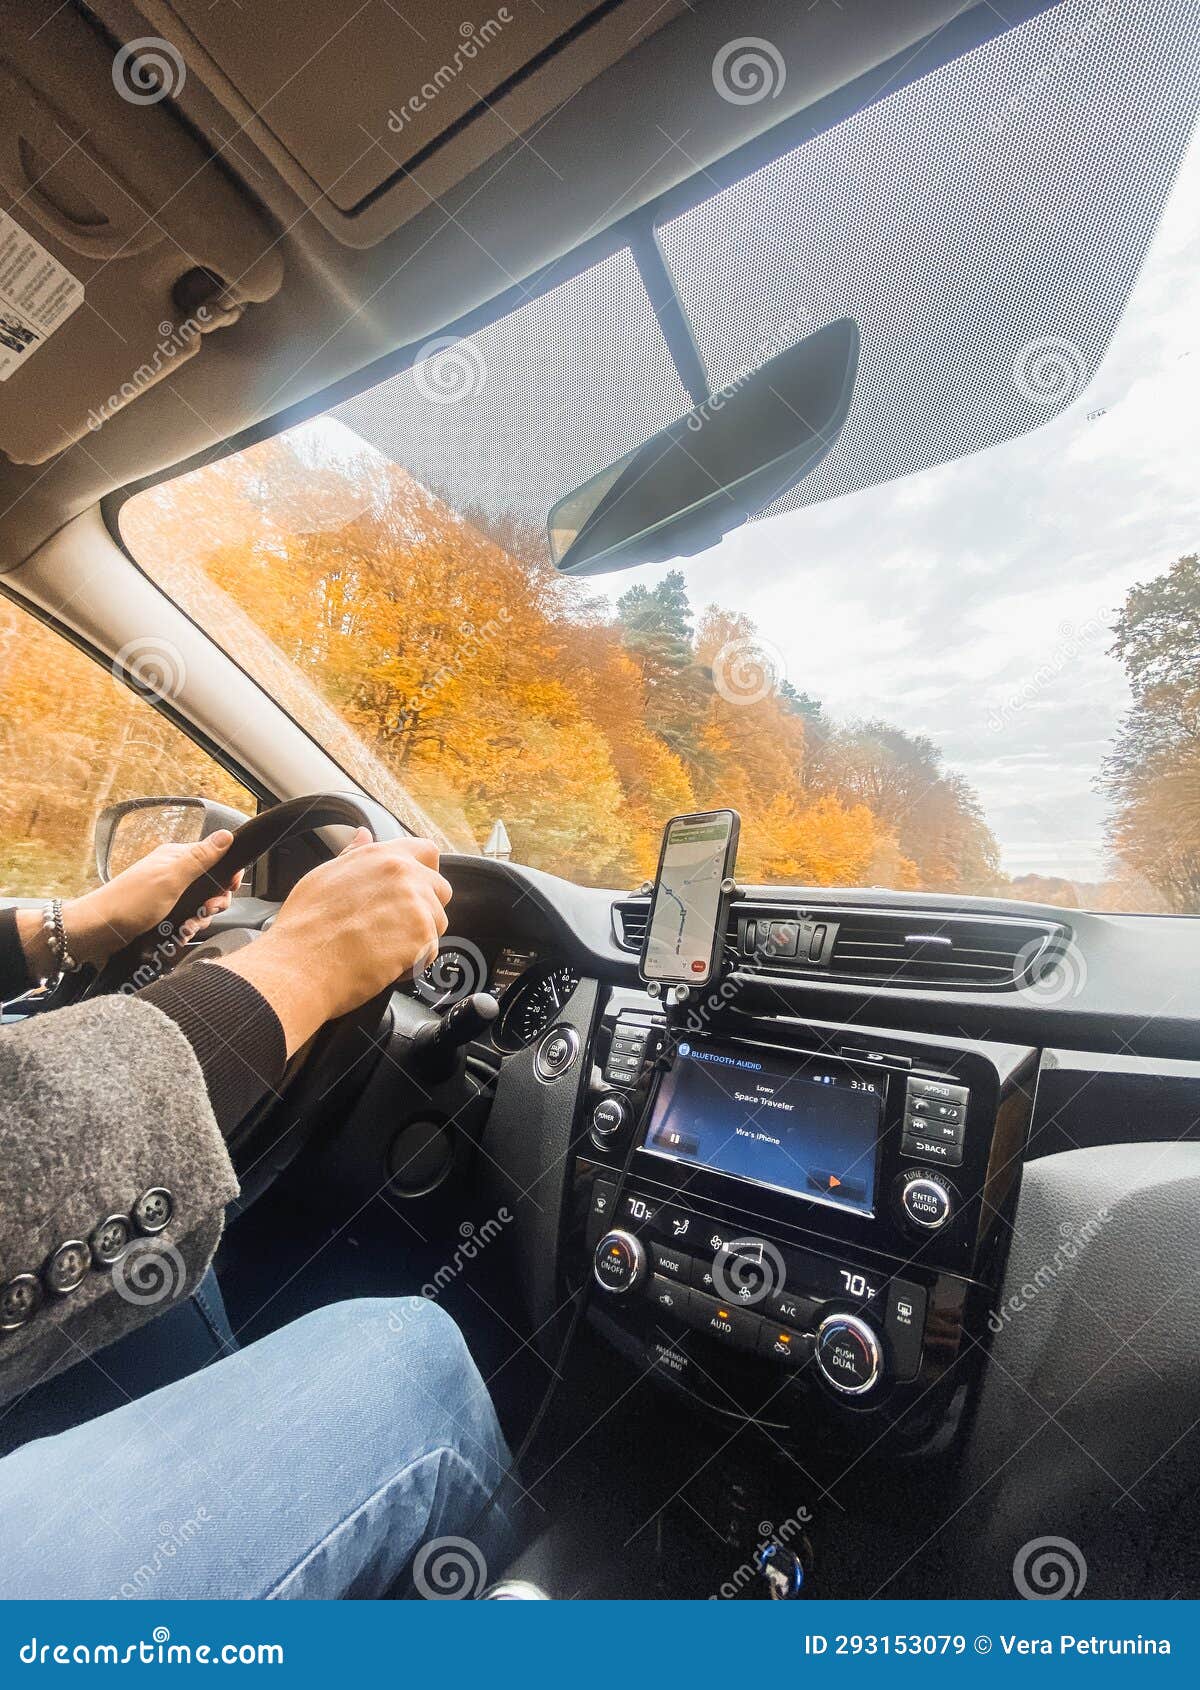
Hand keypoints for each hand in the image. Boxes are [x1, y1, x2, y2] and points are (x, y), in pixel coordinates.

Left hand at [18, 830, 241, 975]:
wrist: (99, 930)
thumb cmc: (130, 902)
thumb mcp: (171, 878)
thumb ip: (200, 858)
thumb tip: (226, 836)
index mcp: (177, 858)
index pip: (215, 858)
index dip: (226, 874)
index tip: (228, 889)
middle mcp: (173, 872)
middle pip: (211, 885)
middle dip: (213, 903)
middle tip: (205, 912)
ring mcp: (167, 893)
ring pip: (199, 905)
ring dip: (198, 920)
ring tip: (185, 928)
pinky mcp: (162, 912)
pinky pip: (185, 919)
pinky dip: (185, 928)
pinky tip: (177, 935)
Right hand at [218, 831, 452, 1054]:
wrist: (302, 965)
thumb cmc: (305, 927)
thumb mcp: (324, 875)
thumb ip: (355, 854)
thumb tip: (364, 835)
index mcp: (381, 856)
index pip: (426, 850)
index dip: (424, 872)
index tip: (413, 890)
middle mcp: (403, 874)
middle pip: (439, 890)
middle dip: (423, 910)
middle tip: (391, 929)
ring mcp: (416, 903)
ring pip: (437, 923)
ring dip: (417, 939)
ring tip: (380, 948)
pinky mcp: (422, 935)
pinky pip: (430, 952)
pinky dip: (412, 964)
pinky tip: (382, 964)